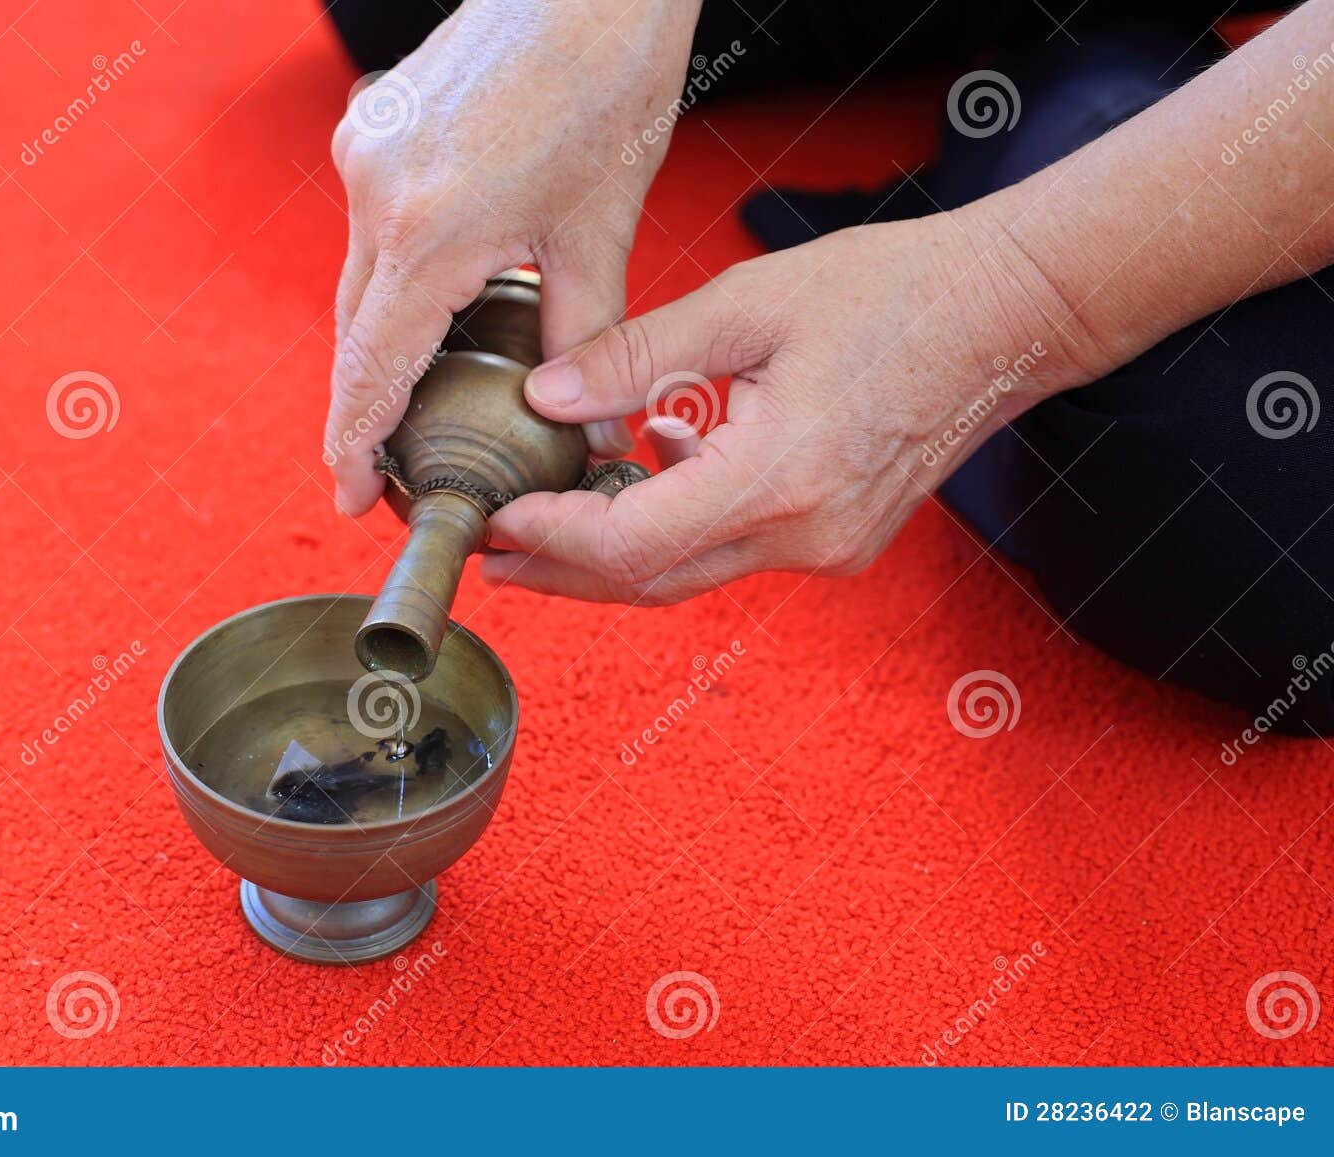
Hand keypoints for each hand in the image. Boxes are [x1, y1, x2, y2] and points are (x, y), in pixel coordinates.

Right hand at [325, 0, 702, 513]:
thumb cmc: (607, 80)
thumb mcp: (601, 228)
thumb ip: (589, 336)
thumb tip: (594, 426)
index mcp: (430, 231)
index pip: (372, 370)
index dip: (354, 445)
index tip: (351, 497)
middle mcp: (377, 192)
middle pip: (356, 332)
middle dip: (369, 405)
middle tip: (391, 466)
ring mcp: (366, 152)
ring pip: (360, 280)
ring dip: (383, 341)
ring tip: (421, 397)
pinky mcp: (374, 126)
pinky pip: (371, 228)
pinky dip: (395, 277)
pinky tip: (437, 299)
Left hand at [481, 207, 1113, 602]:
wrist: (1006, 316)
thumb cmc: (890, 292)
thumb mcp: (746, 303)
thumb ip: (634, 356)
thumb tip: (544, 398)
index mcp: (780, 478)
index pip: (634, 543)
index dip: (554, 538)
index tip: (496, 520)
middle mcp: (806, 536)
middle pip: (651, 582)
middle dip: (563, 571)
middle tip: (492, 555)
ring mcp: (828, 548)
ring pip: (689, 573)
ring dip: (612, 557)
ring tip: (541, 525)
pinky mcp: (839, 541)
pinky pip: (733, 551)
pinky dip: (674, 531)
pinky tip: (641, 478)